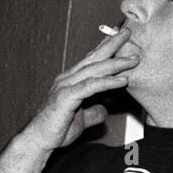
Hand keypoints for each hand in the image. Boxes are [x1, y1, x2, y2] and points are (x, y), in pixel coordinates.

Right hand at [18, 28, 138, 152]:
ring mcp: (66, 86)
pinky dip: (108, 82)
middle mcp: (67, 79)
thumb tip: (104, 109)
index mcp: (70, 81)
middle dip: (112, 44)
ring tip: (133, 59)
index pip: (90, 60)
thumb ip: (93, 112)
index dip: (105, 47)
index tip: (119, 36)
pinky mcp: (66, 97)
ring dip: (116, 63)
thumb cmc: (56, 130)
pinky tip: (123, 80)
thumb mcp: (81, 120)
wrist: (39, 141)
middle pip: (93, 58)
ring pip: (95, 70)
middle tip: (128, 32)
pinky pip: (91, 86)